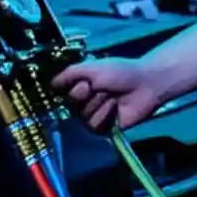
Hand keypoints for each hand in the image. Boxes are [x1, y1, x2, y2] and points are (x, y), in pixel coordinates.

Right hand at [51, 57, 168, 131]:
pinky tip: (116, 108)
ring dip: (100, 105)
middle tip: (104, 89)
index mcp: (77, 86)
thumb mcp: (91, 68)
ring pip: (83, 117)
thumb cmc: (119, 72)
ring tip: (114, 98)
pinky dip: (106, 116)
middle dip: (89, 96)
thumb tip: (51, 84)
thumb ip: (68, 74)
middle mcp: (81, 102)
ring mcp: (92, 116)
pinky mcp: (103, 129)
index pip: (62, 93)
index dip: (75, 88)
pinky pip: (94, 126)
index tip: (87, 82)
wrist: (145, 85)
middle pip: (72, 106)